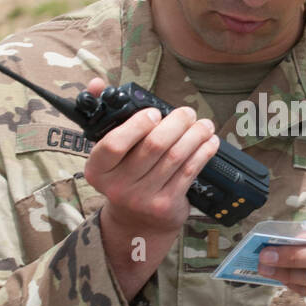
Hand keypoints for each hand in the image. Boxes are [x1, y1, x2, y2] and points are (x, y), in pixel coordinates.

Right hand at [82, 77, 219, 235]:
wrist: (135, 222)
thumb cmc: (123, 175)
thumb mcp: (107, 152)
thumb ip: (103, 114)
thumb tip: (96, 83)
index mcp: (97, 169)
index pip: (112, 145)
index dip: (136, 126)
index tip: (154, 113)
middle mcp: (117, 186)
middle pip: (153, 147)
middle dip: (176, 124)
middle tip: (188, 113)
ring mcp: (142, 198)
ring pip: (175, 158)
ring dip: (195, 136)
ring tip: (204, 124)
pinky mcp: (165, 205)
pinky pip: (188, 172)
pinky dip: (203, 153)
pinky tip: (209, 142)